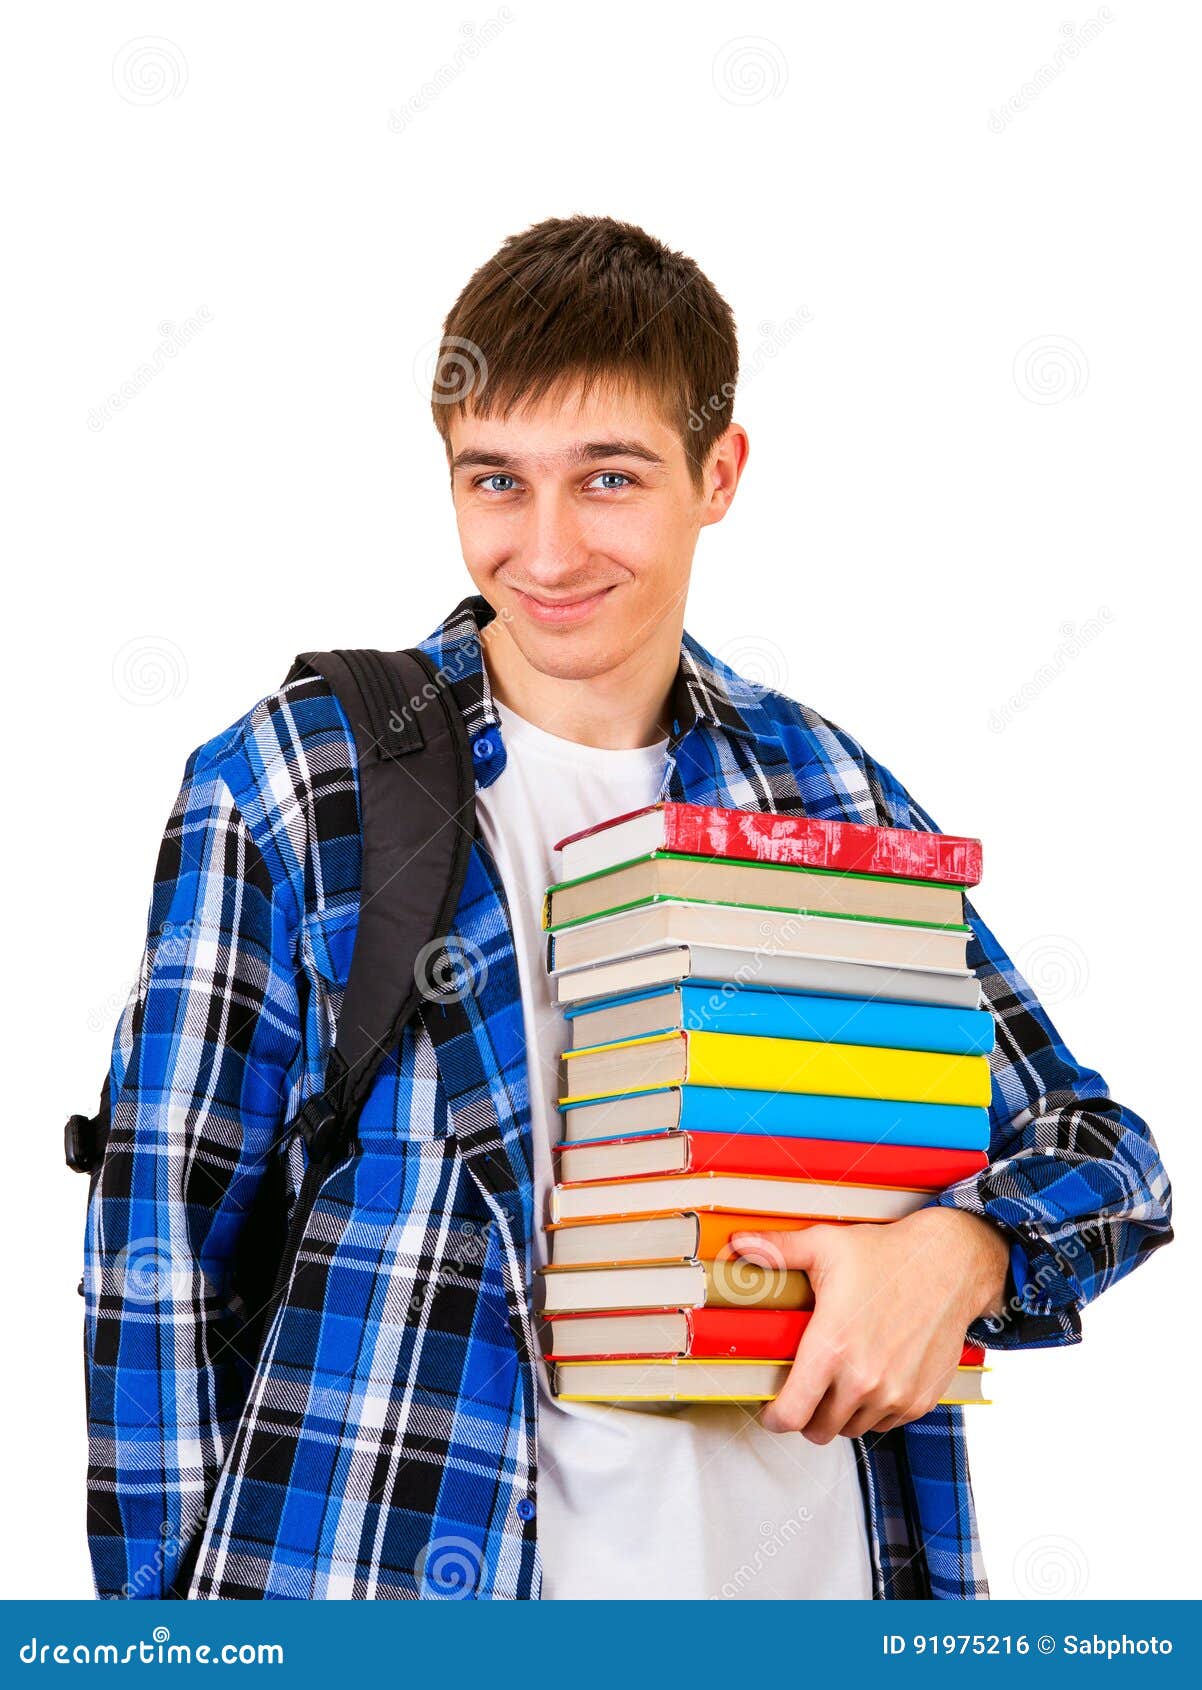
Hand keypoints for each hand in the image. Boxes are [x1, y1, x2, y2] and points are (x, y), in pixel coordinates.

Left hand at [730, 1207, 1009, 1440]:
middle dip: (806, 1414)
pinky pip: (885, 1423)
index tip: (771, 1409)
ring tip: (838, 1379)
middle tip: (805, 1389)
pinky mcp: (920, 1400)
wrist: (950, 1265)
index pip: (791, 1414)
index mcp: (831, 1347)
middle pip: (818, 1429)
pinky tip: (870, 1378)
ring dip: (841, 1413)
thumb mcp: (825, 1245)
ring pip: (851, 1428)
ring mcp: (895, 1394)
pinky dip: (873, 1410)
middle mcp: (863, 1380)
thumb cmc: (887, 1254)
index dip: (774, 1418)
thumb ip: (777, 1251)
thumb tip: (737, 1245)